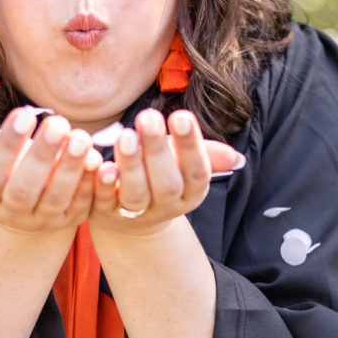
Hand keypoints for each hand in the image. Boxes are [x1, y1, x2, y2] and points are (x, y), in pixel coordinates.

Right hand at [0, 108, 101, 232]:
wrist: (25, 200)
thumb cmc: (2, 164)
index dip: (7, 146)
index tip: (24, 113)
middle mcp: (11, 214)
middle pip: (24, 190)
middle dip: (42, 156)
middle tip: (58, 123)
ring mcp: (40, 220)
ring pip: (55, 198)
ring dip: (70, 168)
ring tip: (80, 137)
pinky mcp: (67, 220)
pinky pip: (80, 204)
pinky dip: (89, 182)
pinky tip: (96, 158)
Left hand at [90, 108, 243, 233]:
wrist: (133, 221)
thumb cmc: (163, 176)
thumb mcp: (185, 165)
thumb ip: (206, 156)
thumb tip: (235, 159)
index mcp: (191, 192)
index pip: (196, 171)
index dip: (190, 146)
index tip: (181, 116)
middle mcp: (166, 206)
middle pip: (167, 184)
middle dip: (158, 151)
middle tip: (148, 116)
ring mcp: (136, 214)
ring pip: (136, 194)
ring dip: (131, 165)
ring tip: (125, 136)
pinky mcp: (106, 215)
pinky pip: (104, 202)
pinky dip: (103, 185)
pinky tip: (102, 166)